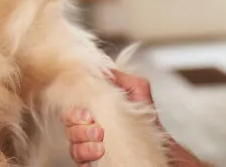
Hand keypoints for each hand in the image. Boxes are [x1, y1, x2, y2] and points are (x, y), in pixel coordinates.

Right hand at [64, 69, 209, 166]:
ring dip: (84, 141)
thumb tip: (104, 69)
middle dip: (78, 126)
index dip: (74, 111)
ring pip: (72, 144)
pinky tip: (99, 151)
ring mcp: (89, 146)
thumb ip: (122, 78)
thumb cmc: (146, 118)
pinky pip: (78, 160)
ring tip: (101, 139)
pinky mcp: (92, 161)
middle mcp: (88, 128)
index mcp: (95, 110)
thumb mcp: (138, 90)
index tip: (87, 113)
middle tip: (96, 126)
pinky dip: (87, 154)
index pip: (72, 109)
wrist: (157, 143)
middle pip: (68, 126)